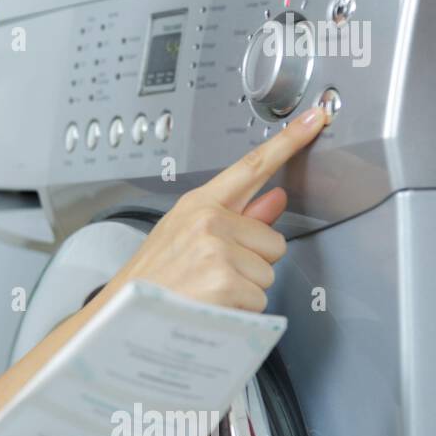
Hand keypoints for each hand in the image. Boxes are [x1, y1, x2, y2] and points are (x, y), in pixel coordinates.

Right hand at [98, 104, 329, 311]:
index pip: (251, 166)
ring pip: (268, 273)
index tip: (314, 119)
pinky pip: (259, 299)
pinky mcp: (225, 280)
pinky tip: (210, 306)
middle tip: (213, 274)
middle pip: (272, 240)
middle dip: (253, 263)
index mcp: (198, 205)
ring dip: (244, 289)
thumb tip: (275, 198)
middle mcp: (208, 221)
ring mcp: (217, 250)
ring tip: (207, 291)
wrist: (121, 315)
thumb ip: (238, 217)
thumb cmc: (151, 279)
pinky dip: (239, 311)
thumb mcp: (185, 237)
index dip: (288, 142)